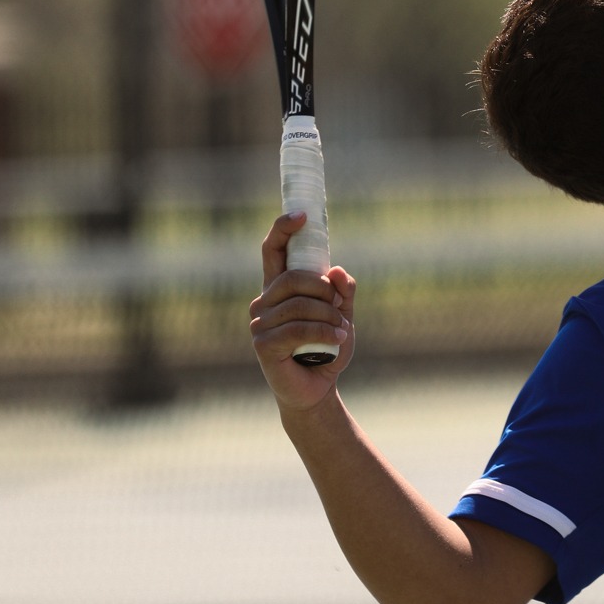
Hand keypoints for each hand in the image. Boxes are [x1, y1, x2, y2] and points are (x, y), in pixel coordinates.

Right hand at [251, 211, 355, 411]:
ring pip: (300, 304)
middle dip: (324, 291)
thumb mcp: (342, 314)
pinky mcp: (263, 344)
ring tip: (341, 332)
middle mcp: (264, 300)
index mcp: (279, 287)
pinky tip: (337, 340)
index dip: (283, 228)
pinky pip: (298, 327)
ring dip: (329, 316)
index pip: (274, 250)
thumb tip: (337, 271)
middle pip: (294, 277)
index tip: (302, 215)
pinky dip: (324, 332)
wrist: (318, 388)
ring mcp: (260, 322)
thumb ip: (343, 291)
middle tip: (340, 309)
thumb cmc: (327, 347)